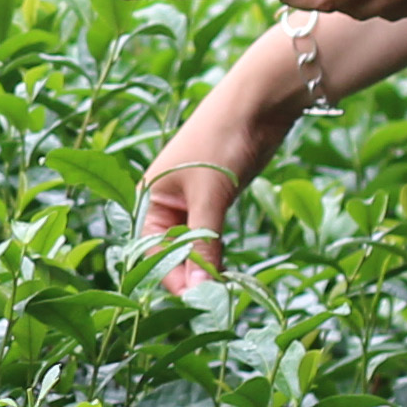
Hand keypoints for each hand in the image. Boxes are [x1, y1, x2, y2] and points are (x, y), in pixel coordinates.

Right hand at [137, 23, 316, 295]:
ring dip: (204, 267)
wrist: (257, 103)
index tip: (194, 302)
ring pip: (192, 247)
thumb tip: (201, 291)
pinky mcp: (216, 200)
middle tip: (211, 301)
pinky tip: (228, 272)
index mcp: (149, 197)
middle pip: (169, 252)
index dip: (169, 277)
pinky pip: (210, 236)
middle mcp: (165, 203)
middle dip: (188, 275)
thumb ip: (204, 244)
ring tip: (222, 290)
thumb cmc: (222, 142)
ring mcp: (192, 202)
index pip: (150, 251)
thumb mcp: (211, 196)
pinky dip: (216, 253)